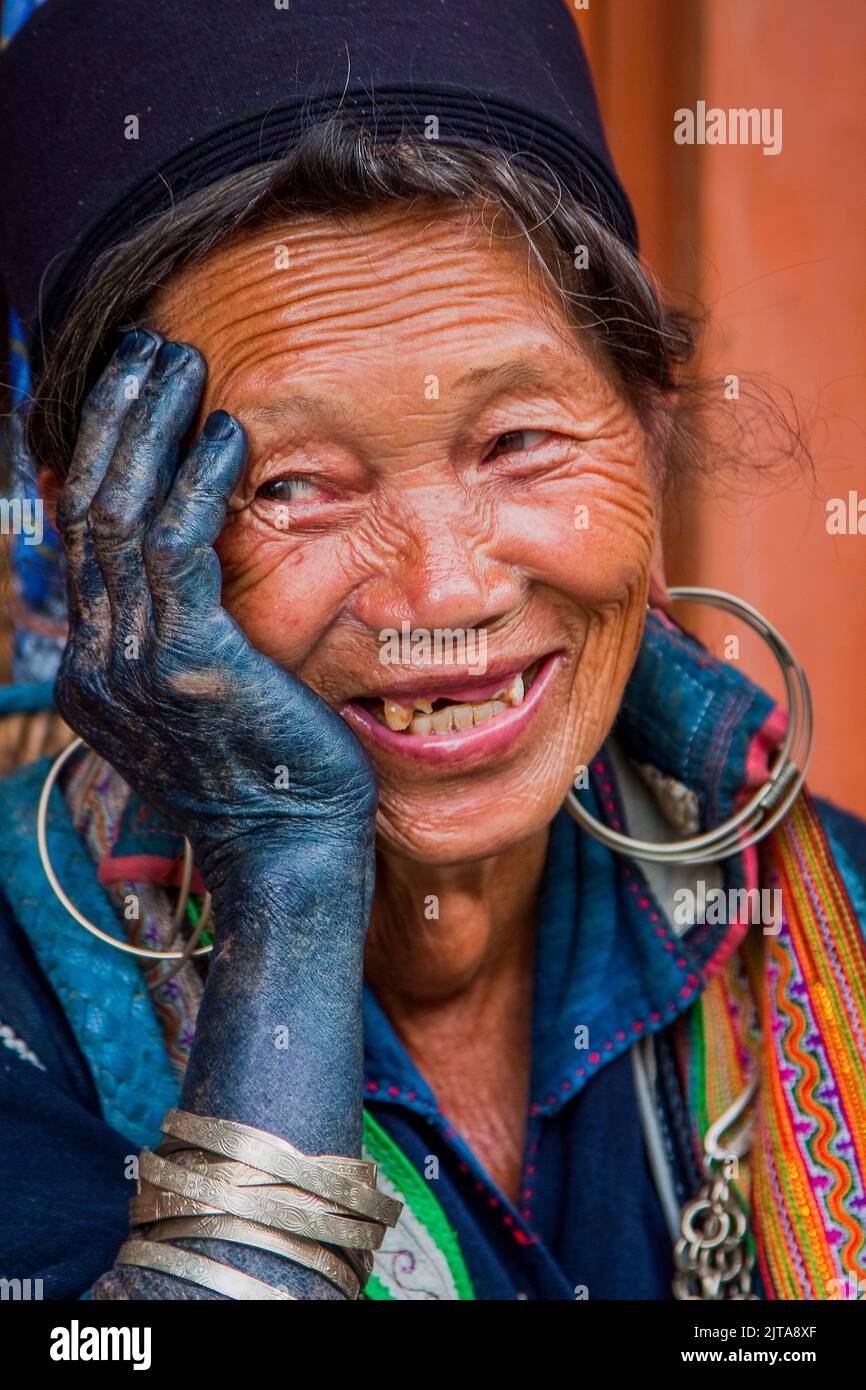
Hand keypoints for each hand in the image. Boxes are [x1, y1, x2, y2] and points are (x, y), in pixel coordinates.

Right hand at [54, 330, 376, 885]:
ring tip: (182, 365)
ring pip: (124, 516)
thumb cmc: (269, 777)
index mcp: (98, 669)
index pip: (84, 537)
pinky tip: (228, 436)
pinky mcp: (189, 662)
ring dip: (151, 430)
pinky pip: (179, 550)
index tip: (132, 392)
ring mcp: (136, 663)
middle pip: (89, 510)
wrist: (291, 854)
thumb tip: (175, 588)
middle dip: (116, 421)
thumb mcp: (203, 705)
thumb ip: (177, 642)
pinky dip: (197, 484)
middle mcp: (100, 661)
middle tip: (148, 349)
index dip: (102, 454)